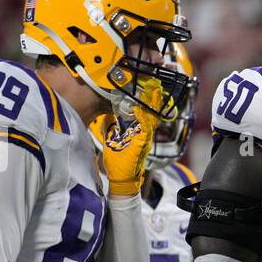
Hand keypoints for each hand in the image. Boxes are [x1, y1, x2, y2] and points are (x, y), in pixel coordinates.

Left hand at [94, 77, 165, 195]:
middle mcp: (144, 134)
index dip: (146, 99)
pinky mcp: (142, 144)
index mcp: (137, 131)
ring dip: (152, 104)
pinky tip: (139, 108)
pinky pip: (145, 128)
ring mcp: (145, 138)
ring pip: (151, 117)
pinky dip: (143, 118)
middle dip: (153, 98)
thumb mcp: (112, 139)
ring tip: (153, 90)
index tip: (146, 85)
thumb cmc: (118, 162)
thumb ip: (111, 127)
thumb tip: (106, 115)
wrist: (121, 178)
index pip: (144, 112)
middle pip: (151, 111)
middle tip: (154, 83)